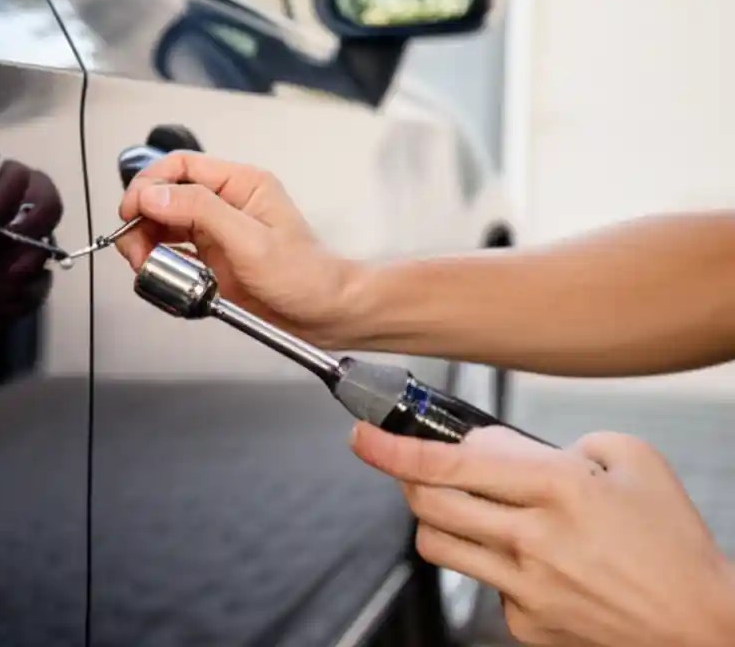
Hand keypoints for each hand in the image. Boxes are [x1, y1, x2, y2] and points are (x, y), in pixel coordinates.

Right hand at [116, 151, 360, 344]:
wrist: (325, 314)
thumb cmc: (306, 275)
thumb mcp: (250, 240)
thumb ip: (201, 211)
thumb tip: (155, 195)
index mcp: (240, 185)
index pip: (180, 167)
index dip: (149, 184)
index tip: (131, 210)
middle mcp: (225, 205)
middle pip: (165, 197)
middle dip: (142, 220)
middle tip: (134, 246)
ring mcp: (217, 233)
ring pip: (163, 226)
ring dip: (146, 244)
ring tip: (147, 265)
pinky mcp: (211, 261)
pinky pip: (173, 254)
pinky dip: (160, 264)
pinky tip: (166, 277)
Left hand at [351, 423, 734, 646]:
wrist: (702, 627)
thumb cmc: (673, 545)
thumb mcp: (634, 461)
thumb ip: (564, 442)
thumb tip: (503, 448)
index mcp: (559, 488)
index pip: (449, 465)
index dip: (393, 448)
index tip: (363, 437)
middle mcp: (534, 539)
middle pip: (427, 503)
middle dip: (406, 479)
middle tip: (415, 469)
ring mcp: (525, 587)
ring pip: (438, 544)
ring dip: (439, 519)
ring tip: (473, 511)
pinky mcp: (524, 624)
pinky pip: (480, 584)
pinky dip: (491, 565)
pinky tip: (529, 561)